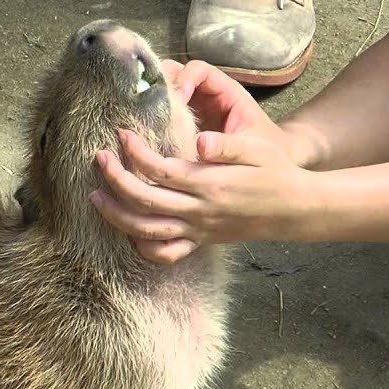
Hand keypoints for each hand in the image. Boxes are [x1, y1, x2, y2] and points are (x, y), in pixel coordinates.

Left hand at [92, 129, 310, 264]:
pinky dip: (142, 246)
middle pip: (144, 200)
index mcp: (209, 184)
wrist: (293, 210)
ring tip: (95, 197)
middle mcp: (199, 211)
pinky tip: (127, 231)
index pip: (159, 170)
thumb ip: (227, 145)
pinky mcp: (200, 241)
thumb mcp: (257, 149)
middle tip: (98, 158)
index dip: (135, 152)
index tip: (122, 134)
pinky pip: (165, 254)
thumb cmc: (275, 172)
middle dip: (114, 180)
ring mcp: (198, 230)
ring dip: (116, 216)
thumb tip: (200, 141)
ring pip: (146, 231)